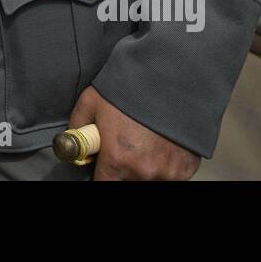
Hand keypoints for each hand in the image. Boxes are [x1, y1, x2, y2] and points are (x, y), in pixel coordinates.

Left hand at [69, 85, 199, 179]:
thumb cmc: (130, 87)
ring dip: (146, 165)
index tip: (104, 166)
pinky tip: (162, 142)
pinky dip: (166, 162)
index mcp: (118, 160)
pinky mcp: (187, 166)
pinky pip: (172, 173)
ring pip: (150, 177)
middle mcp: (144, 171)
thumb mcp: (91, 102)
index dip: (103, 174)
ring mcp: (169, 171)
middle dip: (124, 167)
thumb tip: (73, 140)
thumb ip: (78, 127)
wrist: (171, 76)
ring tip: (145, 141)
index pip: (104, 185)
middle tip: (126, 145)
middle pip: (128, 181)